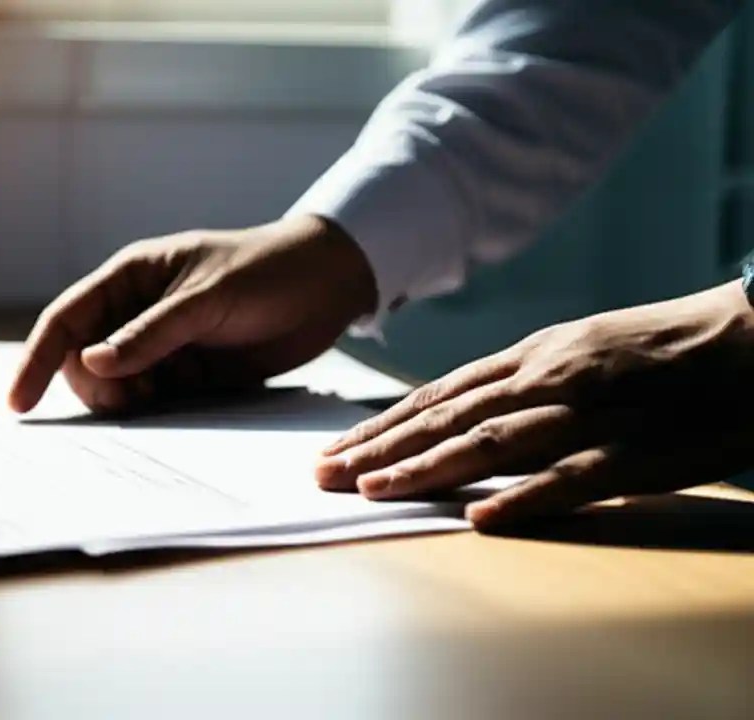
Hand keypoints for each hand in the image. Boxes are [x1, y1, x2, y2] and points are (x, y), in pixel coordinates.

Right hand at [8, 215, 378, 413]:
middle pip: (84, 362)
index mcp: (129, 278)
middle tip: (142, 397)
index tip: (19, 403)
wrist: (329, 284)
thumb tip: (89, 363)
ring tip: (183, 385)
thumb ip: (150, 333)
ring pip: (120, 387)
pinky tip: (199, 392)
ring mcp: (162, 345)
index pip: (65, 320)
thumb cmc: (264, 272)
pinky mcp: (190, 372)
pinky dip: (165, 409)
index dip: (36, 360)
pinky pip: (158, 402)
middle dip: (101, 387)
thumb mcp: (206, 299)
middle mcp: (136, 312)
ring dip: (137, 400)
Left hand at [317, 281, 753, 529]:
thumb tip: (460, 406)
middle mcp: (552, 377)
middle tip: (324, 473)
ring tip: (374, 491)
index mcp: (538, 354)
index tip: (337, 449)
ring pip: (494, 443)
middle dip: (381, 447)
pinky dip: (526, 498)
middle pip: (449, 416)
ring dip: (428, 467)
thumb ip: (523, 376)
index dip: (383, 423)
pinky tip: (480, 518)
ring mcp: (594, 414)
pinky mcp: (640, 451)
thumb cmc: (667, 346)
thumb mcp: (583, 346)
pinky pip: (575, 479)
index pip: (440, 393)